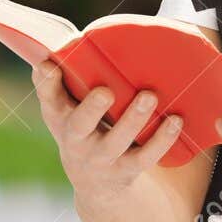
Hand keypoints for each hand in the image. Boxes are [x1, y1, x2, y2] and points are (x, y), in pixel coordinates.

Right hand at [32, 62, 183, 198]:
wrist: (96, 183)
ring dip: (133, 119)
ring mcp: (100, 158)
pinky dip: (161, 139)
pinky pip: (145, 157)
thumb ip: (74, 78)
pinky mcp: (126, 171)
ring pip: (116, 141)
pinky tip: (176, 120)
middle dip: (91, 109)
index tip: (48, 64)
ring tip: (150, 96)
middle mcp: (75, 139)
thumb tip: (76, 38)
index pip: (47, 98)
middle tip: (106, 91)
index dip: (45, 83)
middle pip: (78, 125)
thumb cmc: (88, 126)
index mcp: (59, 117)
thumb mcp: (72, 107)